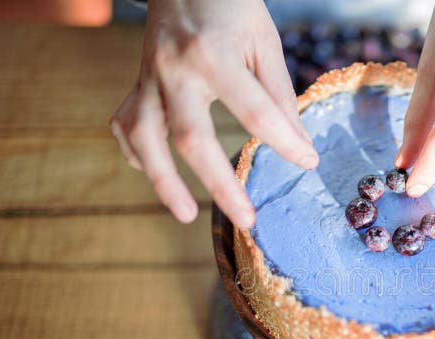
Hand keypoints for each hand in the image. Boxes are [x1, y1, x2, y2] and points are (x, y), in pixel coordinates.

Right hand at [110, 0, 317, 227]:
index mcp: (213, 55)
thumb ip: (278, 93)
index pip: (255, 113)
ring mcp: (148, 78)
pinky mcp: (135, 83)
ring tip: (185, 215)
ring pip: (145, 140)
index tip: (308, 163)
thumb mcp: (263, 41)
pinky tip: (154, 170)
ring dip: (162, 182)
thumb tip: (299, 144)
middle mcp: (174, 70)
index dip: (285, 143)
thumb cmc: (229, 4)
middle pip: (192, 140)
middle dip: (221, 187)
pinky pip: (126, 124)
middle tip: (247, 220)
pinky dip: (137, 153)